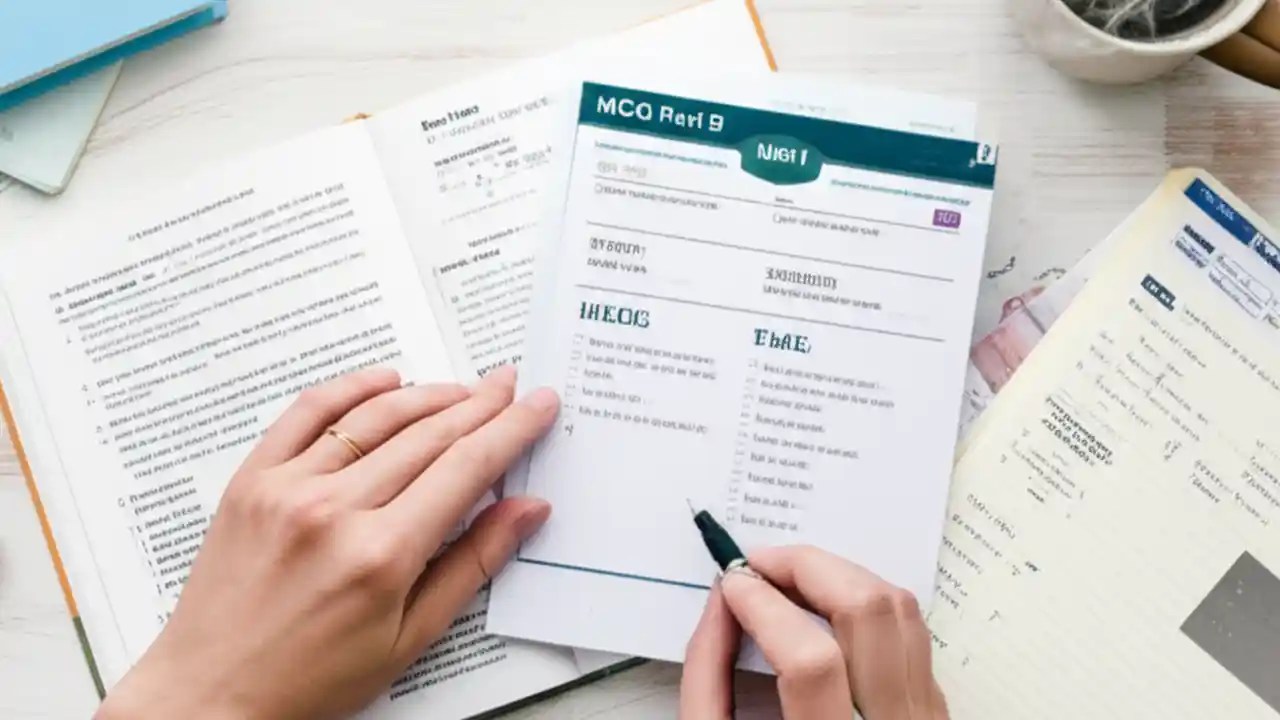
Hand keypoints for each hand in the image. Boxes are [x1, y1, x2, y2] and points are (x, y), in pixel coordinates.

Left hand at [96, 366, 557, 719]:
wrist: (212, 695)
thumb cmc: (311, 679)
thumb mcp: (410, 637)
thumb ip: (473, 564)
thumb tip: (527, 510)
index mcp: (382, 555)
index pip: (466, 468)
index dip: (511, 429)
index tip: (537, 405)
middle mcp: (335, 511)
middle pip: (429, 435)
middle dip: (480, 404)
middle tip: (509, 385)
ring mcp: (288, 489)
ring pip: (376, 417)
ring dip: (428, 394)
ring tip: (463, 388)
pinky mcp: (251, 481)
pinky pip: (307, 413)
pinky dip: (352, 388)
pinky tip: (386, 380)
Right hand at [680, 545, 947, 719]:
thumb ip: (707, 683)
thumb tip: (721, 604)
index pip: (811, 661)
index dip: (764, 606)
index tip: (733, 583)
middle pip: (869, 614)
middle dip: (809, 567)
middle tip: (762, 564)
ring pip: (900, 611)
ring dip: (841, 574)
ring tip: (790, 577)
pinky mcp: (934, 711)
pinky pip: (910, 632)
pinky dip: (866, 601)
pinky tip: (825, 607)